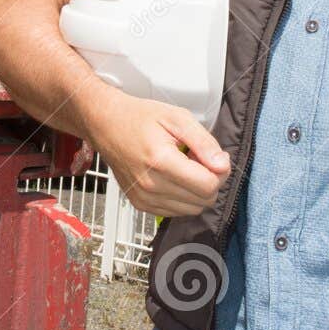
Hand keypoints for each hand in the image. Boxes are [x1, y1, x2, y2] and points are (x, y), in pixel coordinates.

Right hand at [86, 90, 230, 215]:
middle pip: (203, 201)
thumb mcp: (177, 118)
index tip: (213, 156)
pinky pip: (176, 211)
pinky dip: (182, 197)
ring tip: (184, 166)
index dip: (219, 170)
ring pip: (192, 210)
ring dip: (196, 190)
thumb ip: (204, 142)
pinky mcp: (141, 205)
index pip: (209, 186)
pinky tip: (174, 176)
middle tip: (197, 159)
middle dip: (209, 180)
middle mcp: (151, 185)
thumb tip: (222, 166)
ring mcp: (144, 198)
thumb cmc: (139, 118)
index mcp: (161, 161)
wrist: (106, 124)